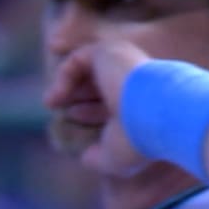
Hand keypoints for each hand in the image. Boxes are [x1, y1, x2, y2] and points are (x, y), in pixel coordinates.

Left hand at [45, 40, 152, 174]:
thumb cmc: (140, 139)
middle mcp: (138, 78)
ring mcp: (125, 61)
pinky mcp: (108, 51)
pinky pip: (76, 60)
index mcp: (145, 100)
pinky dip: (62, 78)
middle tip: (58, 108)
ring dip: (65, 84)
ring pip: (88, 66)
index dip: (90, 109)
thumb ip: (99, 157)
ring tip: (51, 103)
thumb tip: (85, 158)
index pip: (116, 100)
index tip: (73, 117)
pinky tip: (57, 98)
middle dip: (76, 94)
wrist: (157, 116)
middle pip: (100, 81)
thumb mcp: (116, 156)